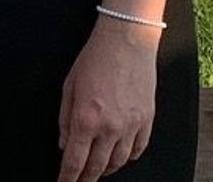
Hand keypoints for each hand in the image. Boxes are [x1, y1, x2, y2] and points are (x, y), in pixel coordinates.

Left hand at [57, 18, 159, 181]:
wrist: (126, 43)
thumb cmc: (93, 60)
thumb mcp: (68, 87)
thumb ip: (65, 120)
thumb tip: (65, 145)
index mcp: (86, 119)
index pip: (75, 160)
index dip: (68, 176)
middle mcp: (110, 127)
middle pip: (97, 166)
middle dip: (86, 178)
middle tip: (78, 180)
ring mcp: (132, 126)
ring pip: (118, 161)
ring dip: (105, 169)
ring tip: (97, 171)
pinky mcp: (147, 121)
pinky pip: (138, 149)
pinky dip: (127, 157)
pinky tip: (119, 157)